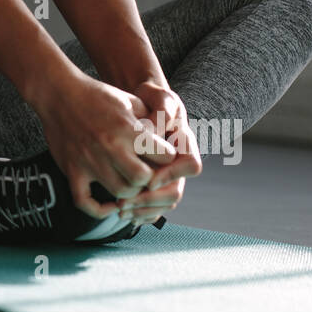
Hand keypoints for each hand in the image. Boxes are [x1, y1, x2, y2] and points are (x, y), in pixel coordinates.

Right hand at [28, 67, 178, 220]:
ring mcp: (89, 162)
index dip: (167, 157)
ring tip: (130, 183)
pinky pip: (86, 202)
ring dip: (131, 191)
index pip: (163, 156)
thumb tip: (166, 135)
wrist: (58, 94)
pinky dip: (100, 209)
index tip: (162, 155)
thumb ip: (150, 118)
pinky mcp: (73, 171)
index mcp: (127, 129)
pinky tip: (110, 205)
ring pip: (121, 193)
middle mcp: (110, 147)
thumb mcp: (129, 99)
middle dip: (150, 178)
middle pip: (143, 179)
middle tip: (147, 172)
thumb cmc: (95, 95)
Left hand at [119, 78, 202, 226]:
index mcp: (186, 145)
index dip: (171, 174)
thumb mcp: (160, 97)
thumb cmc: (151, 100)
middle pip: (175, 192)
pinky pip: (153, 208)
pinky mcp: (154, 185)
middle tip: (126, 202)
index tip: (149, 178)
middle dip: (151, 199)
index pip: (191, 166)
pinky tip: (122, 213)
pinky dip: (139, 213)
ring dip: (142, 210)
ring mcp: (168, 177)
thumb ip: (163, 108)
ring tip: (120, 210)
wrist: (141, 108)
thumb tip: (159, 126)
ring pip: (163, 204)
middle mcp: (179, 165)